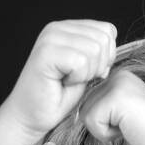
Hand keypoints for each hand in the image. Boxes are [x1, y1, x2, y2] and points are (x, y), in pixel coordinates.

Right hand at [1, 19, 117, 140]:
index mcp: (67, 28)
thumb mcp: (86, 70)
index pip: (108, 31)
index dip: (106, 57)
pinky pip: (81, 62)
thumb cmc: (59, 98)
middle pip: (104, 39)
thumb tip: (112, 42)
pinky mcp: (46, 52)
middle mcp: (57, 28)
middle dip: (98, 66)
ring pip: (95, 49)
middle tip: (77, 79)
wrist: (32, 117)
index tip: (87, 73)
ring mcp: (50, 38)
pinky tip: (63, 83)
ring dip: (87, 73)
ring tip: (69, 80)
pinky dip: (78, 78)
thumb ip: (98, 52)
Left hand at [77, 68, 144, 144]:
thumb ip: (104, 108)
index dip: (104, 122)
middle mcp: (118, 75)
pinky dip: (107, 135)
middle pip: (84, 108)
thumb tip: (76, 113)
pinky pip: (91, 122)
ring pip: (85, 115)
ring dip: (105, 131)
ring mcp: (118, 84)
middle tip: (131, 127)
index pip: (88, 103)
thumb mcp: (123, 116)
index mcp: (120, 78)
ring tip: (130, 127)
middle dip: (103, 126)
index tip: (129, 124)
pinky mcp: (116, 97)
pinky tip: (129, 130)